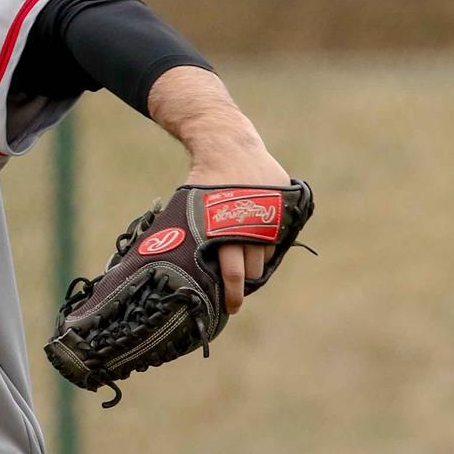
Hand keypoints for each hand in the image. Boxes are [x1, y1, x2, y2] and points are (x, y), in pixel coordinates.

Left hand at [185, 146, 290, 314]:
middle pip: (253, 268)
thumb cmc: (203, 181)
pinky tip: (257, 243)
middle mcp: (249, 223)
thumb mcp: (190, 209)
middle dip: (244, 284)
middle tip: (236, 294)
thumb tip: (169, 269)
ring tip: (244, 264)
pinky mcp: (284, 203)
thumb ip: (189, 238)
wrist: (227, 145)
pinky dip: (268, 243)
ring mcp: (270, 212)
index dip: (233, 294)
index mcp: (223, 228)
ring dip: (256, 263)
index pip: (233, 273)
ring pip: (266, 253)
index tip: (230, 308)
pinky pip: (278, 236)